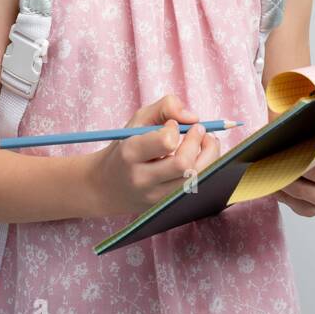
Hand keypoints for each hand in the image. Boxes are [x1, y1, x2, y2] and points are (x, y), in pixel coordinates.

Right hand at [85, 93, 221, 216]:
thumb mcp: (138, 120)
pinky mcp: (165, 206)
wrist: (105, 187)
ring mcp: (154, 197)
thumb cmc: (126, 147)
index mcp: (130, 153)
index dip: (176, 129)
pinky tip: (200, 158)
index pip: (165, 142)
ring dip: (209, 156)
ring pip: (194, 180)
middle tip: (200, 130)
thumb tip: (193, 117)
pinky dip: (205, 170)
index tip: (173, 124)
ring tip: (206, 141)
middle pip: (184, 165)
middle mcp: (142, 179)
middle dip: (199, 143)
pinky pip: (195, 190)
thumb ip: (166, 107)